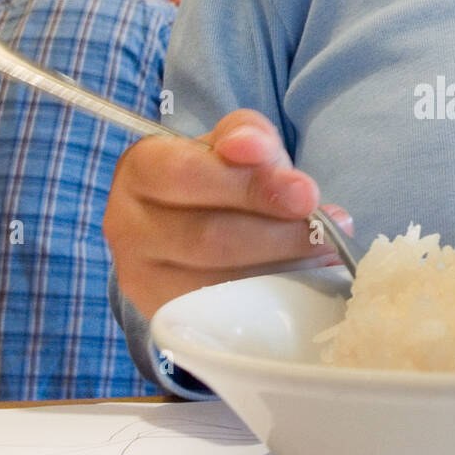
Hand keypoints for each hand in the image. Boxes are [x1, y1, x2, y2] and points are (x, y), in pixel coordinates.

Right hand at [103, 108, 352, 320]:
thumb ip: (249, 137)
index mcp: (141, 170)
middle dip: (279, 233)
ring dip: (283, 268)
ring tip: (324, 252)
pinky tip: (303, 278)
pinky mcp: (165, 316)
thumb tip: (251, 147)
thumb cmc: (218, 181)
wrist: (193, 228)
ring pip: (219, 281)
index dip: (248, 185)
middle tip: (326, 230)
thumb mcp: (235, 146)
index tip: (305, 194)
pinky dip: (271, 298)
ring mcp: (142, 278)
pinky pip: (223, 315)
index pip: (187, 174)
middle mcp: (128, 226)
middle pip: (208, 236)